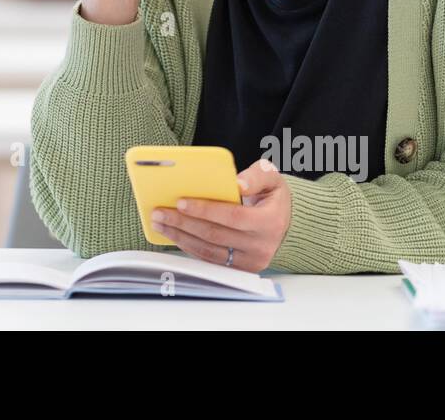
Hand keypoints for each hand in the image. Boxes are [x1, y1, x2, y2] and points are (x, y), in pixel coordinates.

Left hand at [149, 159, 292, 271]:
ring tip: (160, 223)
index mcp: (269, 222)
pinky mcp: (239, 269)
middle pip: (215, 235)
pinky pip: (209, 259)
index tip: (180, 202)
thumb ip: (256, 175)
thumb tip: (237, 183)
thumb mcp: (271, 178)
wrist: (285, 224)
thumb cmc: (272, 197)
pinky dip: (188, 247)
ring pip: (208, 250)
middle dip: (183, 223)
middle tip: (160, 212)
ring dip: (180, 237)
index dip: (205, 210)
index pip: (233, 216)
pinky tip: (173, 234)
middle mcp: (260, 246)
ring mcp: (249, 261)